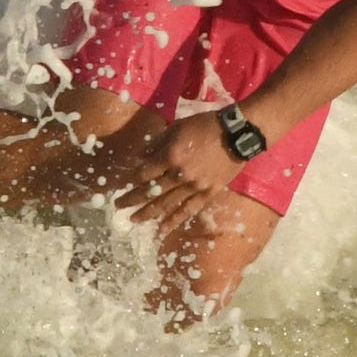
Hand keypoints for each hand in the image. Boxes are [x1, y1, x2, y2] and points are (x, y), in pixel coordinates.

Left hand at [113, 111, 247, 228]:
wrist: (237, 134)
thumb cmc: (205, 125)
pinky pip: (188, 210)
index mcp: (171, 156)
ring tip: (133, 220)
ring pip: (167, 204)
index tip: (120, 185)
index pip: (144, 174)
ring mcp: (195, 187)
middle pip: (150, 191)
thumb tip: (139, 158)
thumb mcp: (177, 127)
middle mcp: (180, 175)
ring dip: (148, 213)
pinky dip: (174, 221)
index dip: (130, 180)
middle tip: (118, 206)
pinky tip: (161, 230)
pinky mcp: (208, 193)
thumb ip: (157, 144)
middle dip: (132, 200)